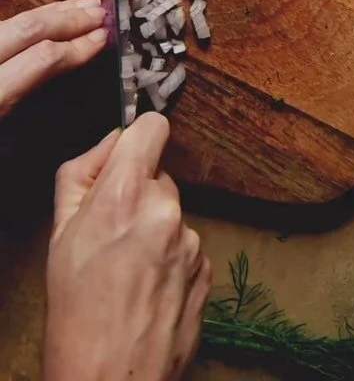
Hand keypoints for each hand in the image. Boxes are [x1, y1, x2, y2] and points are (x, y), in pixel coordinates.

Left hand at [0, 0, 105, 118]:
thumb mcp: (10, 151)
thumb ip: (38, 107)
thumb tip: (72, 68)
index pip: (42, 58)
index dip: (76, 45)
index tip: (103, 39)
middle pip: (28, 29)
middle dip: (70, 19)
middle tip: (101, 14)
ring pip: (15, 19)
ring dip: (54, 12)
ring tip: (86, 5)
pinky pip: (6, 25)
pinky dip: (35, 17)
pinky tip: (54, 13)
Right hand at [44, 112, 211, 380]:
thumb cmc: (74, 315)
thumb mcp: (59, 235)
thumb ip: (82, 173)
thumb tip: (111, 141)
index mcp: (125, 195)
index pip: (152, 127)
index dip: (139, 136)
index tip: (131, 151)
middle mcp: (165, 212)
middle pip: (159, 176)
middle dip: (138, 195)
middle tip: (111, 235)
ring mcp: (191, 242)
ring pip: (172, 214)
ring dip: (155, 231)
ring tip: (127, 273)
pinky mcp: (207, 270)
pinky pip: (187, 247)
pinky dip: (170, 260)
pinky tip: (147, 290)